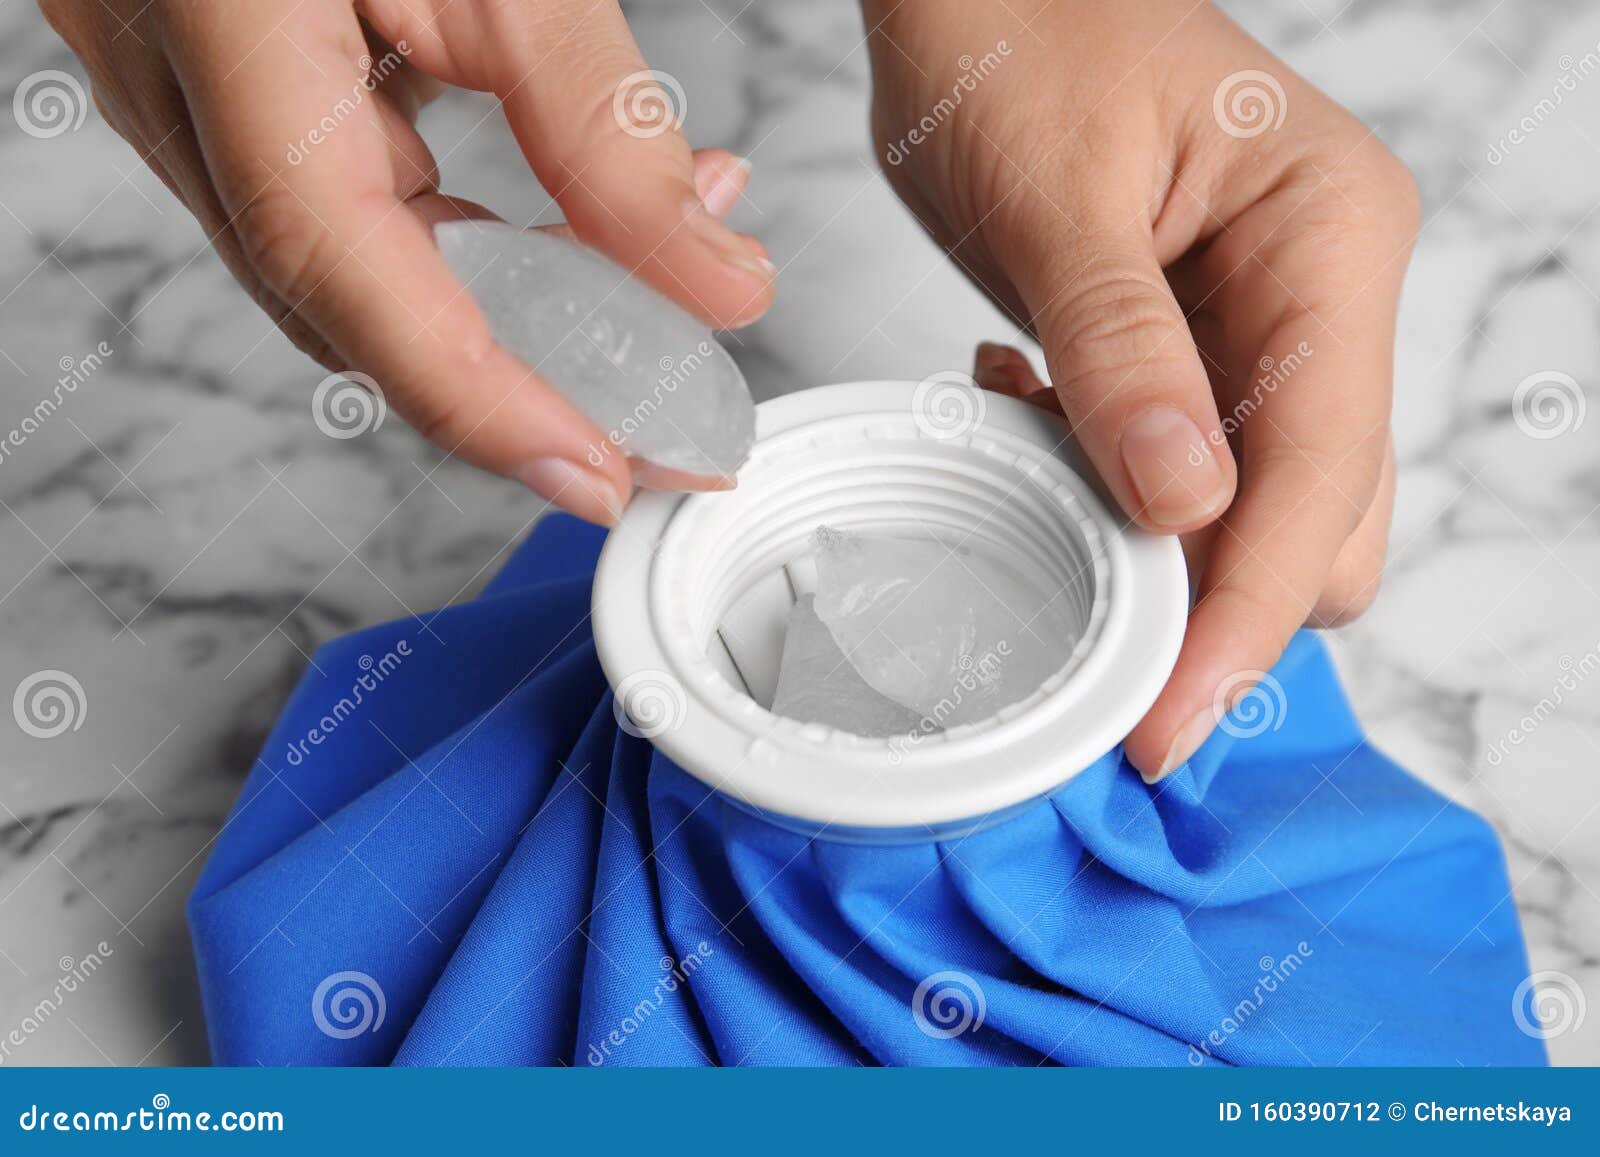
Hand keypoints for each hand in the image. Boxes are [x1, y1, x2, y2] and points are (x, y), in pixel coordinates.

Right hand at [42, 0, 775, 525]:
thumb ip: (604, 127)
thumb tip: (714, 278)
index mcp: (226, 22)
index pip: (349, 268)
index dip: (478, 400)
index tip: (593, 475)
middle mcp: (172, 83)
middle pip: (354, 303)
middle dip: (516, 388)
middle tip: (654, 425)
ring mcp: (178, 94)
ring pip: (353, 272)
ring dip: (504, 313)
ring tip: (646, 317)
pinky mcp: (220, 94)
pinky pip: (344, 213)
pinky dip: (462, 248)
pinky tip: (562, 239)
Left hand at [863, 0, 1414, 779]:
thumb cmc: (1016, 34)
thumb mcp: (1055, 197)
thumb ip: (1121, 354)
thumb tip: (1183, 510)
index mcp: (1326, 239)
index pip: (1319, 473)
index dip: (1245, 614)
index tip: (1163, 721)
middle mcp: (1321, 292)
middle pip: (1319, 518)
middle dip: (1213, 603)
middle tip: (1083, 644)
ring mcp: (1267, 323)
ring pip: (1255, 507)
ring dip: (1154, 546)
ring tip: (1036, 478)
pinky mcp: (1198, 344)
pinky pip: (1185, 465)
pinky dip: (1113, 487)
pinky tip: (1031, 415)